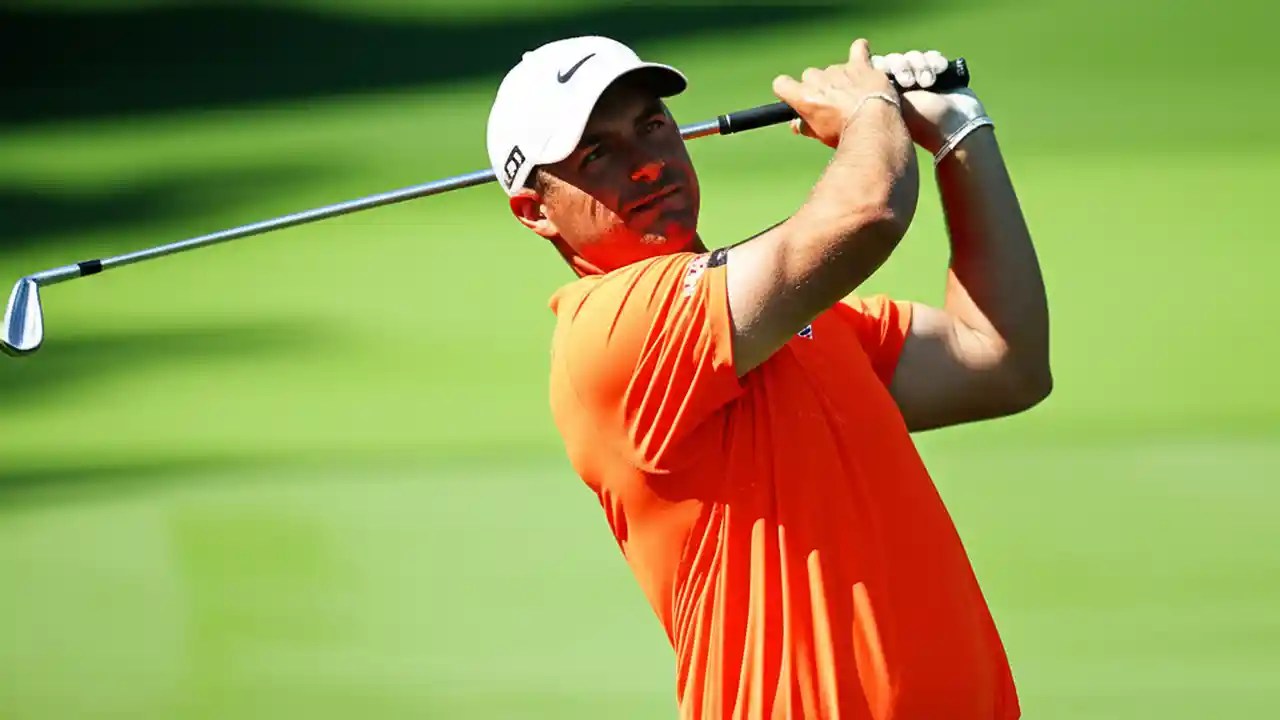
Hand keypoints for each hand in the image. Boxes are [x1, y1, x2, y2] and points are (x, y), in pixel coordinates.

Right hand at [771, 39, 900, 148]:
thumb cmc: (844, 134)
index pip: (781, 84)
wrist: (871, 125)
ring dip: (841, 79)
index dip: (789, 91)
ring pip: (834, 68)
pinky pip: (859, 49)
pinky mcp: (860, 65)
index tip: (798, 98)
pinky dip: (860, 51)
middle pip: (810, 76)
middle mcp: (817, 79)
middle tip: (834, 105)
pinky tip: (862, 57)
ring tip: (856, 96)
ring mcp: (839, 70)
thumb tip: (797, 125)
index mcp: (803, 96)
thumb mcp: (820, 135)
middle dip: (820, 88)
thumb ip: (806, 126)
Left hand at [872, 50, 988, 154]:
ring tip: (928, 82)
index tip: (893, 78)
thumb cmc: (922, 122)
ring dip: (921, 66)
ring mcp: (920, 79)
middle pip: (896, 60)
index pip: (878, 68)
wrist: (956, 126)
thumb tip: (859, 74)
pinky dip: (935, 62)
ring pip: (914, 57)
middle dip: (903, 67)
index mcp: (885, 95)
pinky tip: (940, 71)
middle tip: (909, 82)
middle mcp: (901, 86)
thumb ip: (875, 93)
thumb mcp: (893, 108)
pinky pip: (932, 57)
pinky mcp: (939, 74)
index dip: (886, 67)